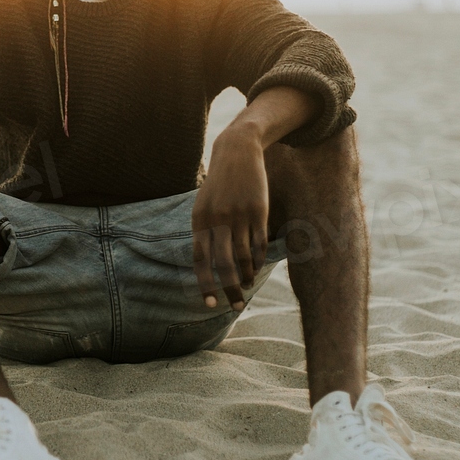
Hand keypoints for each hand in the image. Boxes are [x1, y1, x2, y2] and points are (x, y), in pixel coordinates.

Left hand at [192, 120, 269, 312]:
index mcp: (199, 220)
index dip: (204, 283)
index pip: (199, 260)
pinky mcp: (258, 211)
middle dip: (229, 289)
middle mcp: (217, 220)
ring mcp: (239, 216)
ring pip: (243, 257)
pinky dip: (258, 260)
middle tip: (235, 307)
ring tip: (247, 286)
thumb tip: (206, 265)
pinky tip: (257, 268)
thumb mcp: (203, 205)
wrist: (237, 152)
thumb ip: (203, 232)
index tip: (210, 304)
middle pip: (223, 264)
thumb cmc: (219, 184)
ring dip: (246, 276)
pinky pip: (259, 243)